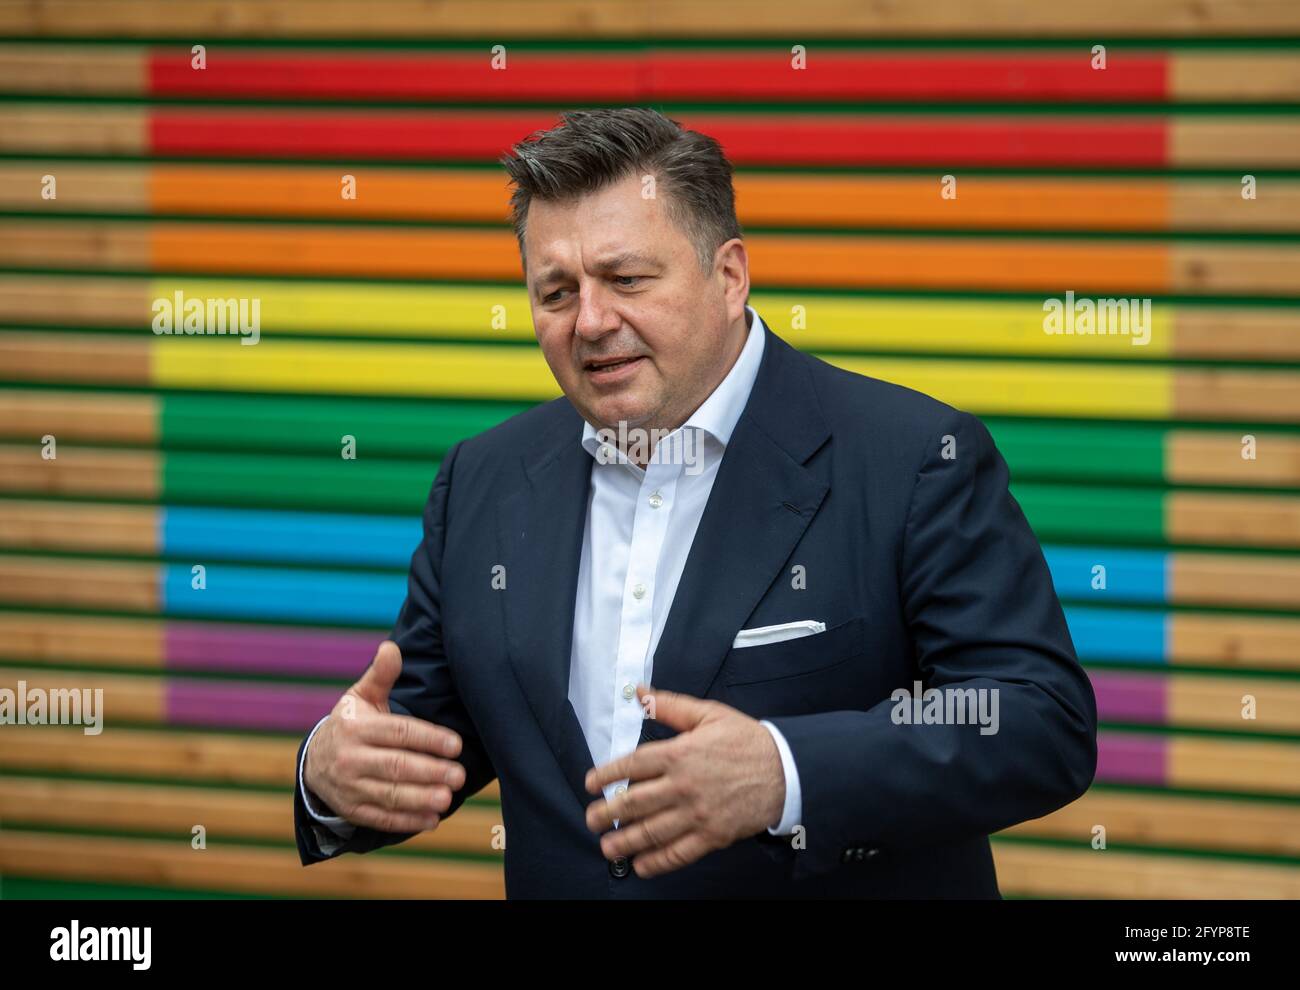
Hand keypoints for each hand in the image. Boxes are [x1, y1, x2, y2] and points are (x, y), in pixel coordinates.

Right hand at [304, 640, 465, 833]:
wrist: (314, 761)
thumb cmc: (350, 724)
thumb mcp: (360, 697)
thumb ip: (380, 675)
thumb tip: (392, 647)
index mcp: (356, 728)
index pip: (398, 733)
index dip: (429, 739)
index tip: (456, 745)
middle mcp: (350, 758)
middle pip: (396, 766)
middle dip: (430, 771)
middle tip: (459, 775)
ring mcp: (349, 787)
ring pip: (389, 794)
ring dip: (420, 799)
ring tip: (447, 798)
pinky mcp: (351, 810)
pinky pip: (381, 817)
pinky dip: (406, 821)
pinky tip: (431, 820)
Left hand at [584, 685, 785, 878]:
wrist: (786, 770)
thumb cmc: (746, 740)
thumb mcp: (708, 714)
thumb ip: (670, 705)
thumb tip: (638, 691)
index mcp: (679, 753)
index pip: (632, 765)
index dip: (607, 774)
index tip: (591, 783)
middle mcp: (683, 785)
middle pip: (634, 802)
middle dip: (607, 814)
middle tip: (592, 819)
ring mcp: (697, 813)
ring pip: (651, 831)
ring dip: (624, 841)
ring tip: (607, 846)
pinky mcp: (712, 835)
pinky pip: (678, 853)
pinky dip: (657, 862)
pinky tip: (641, 865)